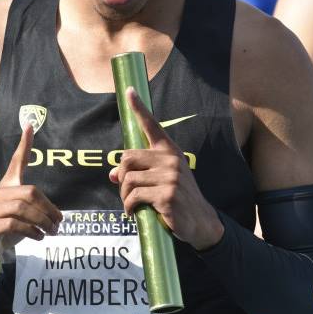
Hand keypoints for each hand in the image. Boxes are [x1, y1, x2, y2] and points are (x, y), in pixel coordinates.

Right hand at [0, 125, 61, 268]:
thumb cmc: (4, 228)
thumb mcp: (22, 216)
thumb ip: (35, 210)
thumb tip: (58, 215)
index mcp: (7, 187)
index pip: (16, 161)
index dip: (24, 145)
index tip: (30, 125)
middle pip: (29, 192)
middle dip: (48, 208)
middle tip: (59, 223)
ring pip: (23, 208)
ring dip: (42, 222)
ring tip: (51, 232)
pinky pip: (14, 224)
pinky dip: (31, 231)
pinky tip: (38, 237)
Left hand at [109, 88, 222, 250]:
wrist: (200, 222)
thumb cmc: (178, 199)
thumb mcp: (160, 181)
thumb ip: (138, 173)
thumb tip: (112, 174)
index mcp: (170, 152)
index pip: (152, 126)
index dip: (139, 108)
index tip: (129, 91)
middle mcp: (171, 160)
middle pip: (127, 158)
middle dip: (121, 177)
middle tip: (125, 191)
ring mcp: (170, 177)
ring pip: (128, 180)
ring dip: (124, 196)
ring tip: (131, 204)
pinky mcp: (166, 195)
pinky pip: (134, 196)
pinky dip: (128, 206)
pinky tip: (133, 212)